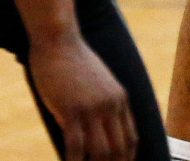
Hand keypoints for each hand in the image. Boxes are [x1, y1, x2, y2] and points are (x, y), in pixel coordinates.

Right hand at [30, 30, 136, 160]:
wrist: (58, 40)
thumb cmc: (74, 61)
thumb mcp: (98, 83)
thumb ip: (104, 105)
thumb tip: (99, 129)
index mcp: (121, 99)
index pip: (131, 139)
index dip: (126, 159)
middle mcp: (111, 105)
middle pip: (119, 149)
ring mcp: (92, 108)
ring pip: (100, 152)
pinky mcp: (71, 109)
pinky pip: (76, 146)